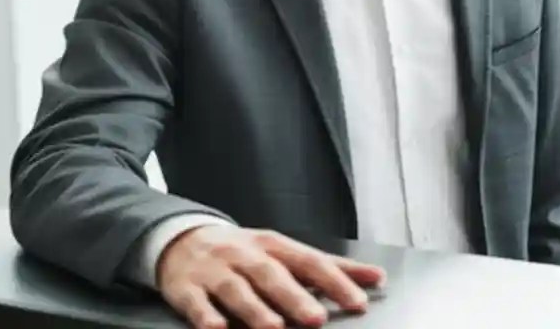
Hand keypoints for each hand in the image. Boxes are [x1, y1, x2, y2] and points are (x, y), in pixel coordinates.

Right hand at [157, 225, 385, 328]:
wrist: (183, 239)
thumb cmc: (246, 252)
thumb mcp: (287, 252)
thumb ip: (330, 267)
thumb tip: (376, 277)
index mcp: (275, 245)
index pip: (310, 262)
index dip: (334, 282)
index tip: (357, 302)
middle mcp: (246, 255)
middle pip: (272, 275)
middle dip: (294, 298)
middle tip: (317, 320)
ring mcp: (215, 270)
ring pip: (236, 289)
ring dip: (255, 309)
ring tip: (274, 328)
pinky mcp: (186, 288)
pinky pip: (196, 302)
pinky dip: (206, 316)